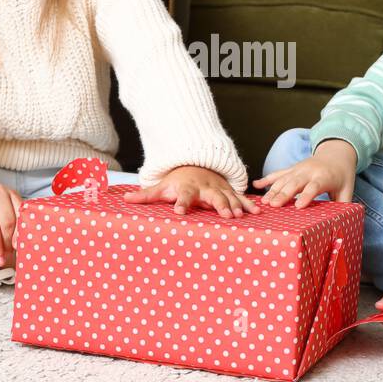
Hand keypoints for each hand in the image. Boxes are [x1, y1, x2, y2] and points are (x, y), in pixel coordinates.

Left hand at [124, 165, 260, 216]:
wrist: (196, 165)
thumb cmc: (177, 181)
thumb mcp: (161, 186)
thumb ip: (145, 195)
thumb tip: (124, 199)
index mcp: (188, 188)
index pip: (183, 196)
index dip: (181, 204)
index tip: (179, 212)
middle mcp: (205, 188)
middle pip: (213, 197)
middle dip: (219, 205)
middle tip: (225, 216)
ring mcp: (219, 189)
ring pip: (229, 197)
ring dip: (236, 206)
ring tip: (241, 216)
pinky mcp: (229, 191)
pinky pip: (241, 198)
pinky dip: (249, 204)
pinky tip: (258, 212)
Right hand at [252, 138, 356, 207]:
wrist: (336, 153)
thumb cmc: (342, 176)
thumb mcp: (347, 189)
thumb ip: (344, 204)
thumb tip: (342, 223)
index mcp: (324, 177)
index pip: (314, 186)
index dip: (306, 195)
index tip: (298, 206)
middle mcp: (309, 171)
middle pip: (295, 183)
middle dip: (284, 194)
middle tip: (274, 206)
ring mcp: (299, 168)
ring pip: (284, 179)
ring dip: (273, 190)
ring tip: (264, 202)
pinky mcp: (292, 168)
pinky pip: (278, 173)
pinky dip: (266, 179)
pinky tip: (255, 184)